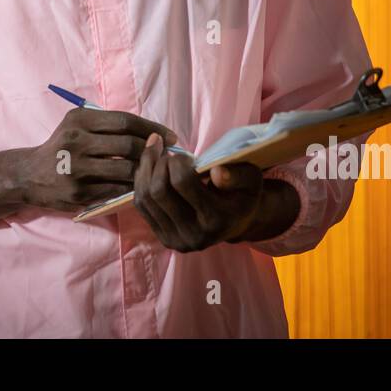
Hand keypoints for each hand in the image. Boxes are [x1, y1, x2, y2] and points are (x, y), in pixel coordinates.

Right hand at [18, 107, 179, 212]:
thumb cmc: (63, 146)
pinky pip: (116, 190)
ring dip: (146, 171)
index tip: (170, 136)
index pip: (124, 122)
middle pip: (127, 146)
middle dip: (153, 151)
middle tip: (168, 155)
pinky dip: (132, 187)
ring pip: (125, 171)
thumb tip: (152, 133)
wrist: (30, 175)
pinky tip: (140, 185)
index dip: (152, 128)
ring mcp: (77, 169)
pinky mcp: (79, 193)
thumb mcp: (77, 125)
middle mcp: (76, 142)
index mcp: (79, 121)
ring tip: (157, 170)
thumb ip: (108, 125)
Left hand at [132, 133, 264, 251]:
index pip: (182, 182)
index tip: (186, 155)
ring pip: (144, 199)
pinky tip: (149, 168)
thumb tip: (216, 172)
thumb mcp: (251, 180)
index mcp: (215, 219)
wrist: (236, 223)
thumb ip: (238, 174)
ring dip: (144, 169)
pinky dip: (140, 183)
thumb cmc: (242, 194)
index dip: (178, 161)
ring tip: (154, 152)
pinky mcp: (163, 239)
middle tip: (165, 150)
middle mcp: (193, 235)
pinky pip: (141, 207)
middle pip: (158, 191)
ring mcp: (176, 240)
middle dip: (157, 163)